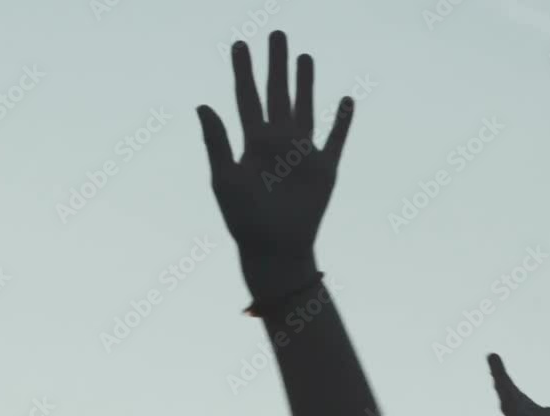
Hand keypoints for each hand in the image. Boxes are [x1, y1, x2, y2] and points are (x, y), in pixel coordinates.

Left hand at [197, 30, 353, 302]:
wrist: (275, 249)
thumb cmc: (245, 219)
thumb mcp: (224, 178)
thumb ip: (216, 141)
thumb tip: (203, 104)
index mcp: (251, 142)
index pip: (246, 97)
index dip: (242, 71)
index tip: (240, 44)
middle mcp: (277, 142)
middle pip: (277, 94)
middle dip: (276, 64)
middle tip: (277, 33)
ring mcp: (302, 153)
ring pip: (305, 108)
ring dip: (306, 83)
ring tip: (304, 56)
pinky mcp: (325, 169)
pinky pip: (336, 139)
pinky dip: (342, 121)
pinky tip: (346, 99)